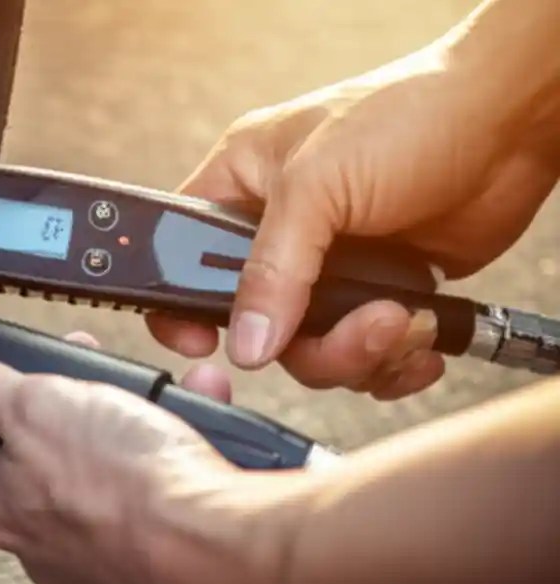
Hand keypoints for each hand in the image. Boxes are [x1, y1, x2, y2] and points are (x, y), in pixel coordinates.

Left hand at [0, 334, 313, 583]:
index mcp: (0, 508)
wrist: (230, 548)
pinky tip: (204, 435)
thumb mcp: (33, 404)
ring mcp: (110, 555)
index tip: (55, 371)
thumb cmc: (128, 489)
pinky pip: (170, 489)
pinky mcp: (165, 560)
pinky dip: (188, 453)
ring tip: (173, 404)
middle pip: (60, 449)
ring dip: (150, 421)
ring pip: (122, 465)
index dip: (24, 392)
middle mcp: (48, 542)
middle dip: (97, 404)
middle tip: (121, 387)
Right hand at [152, 43, 559, 398]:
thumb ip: (272, 269)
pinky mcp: (378, 292)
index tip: (205, 342)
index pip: (180, 257)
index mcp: (240, 187)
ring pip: (311, 349)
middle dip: (309, 343)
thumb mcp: (317, 184)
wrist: (512, 122)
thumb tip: (245, 341)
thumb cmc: (409, 114)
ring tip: (404, 320)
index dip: (182, 307)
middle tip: (356, 328)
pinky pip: (363, 354)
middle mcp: (279, 233)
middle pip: (256, 325)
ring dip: (361, 351)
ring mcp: (329, 267)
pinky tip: (420, 337)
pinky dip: (392, 360)